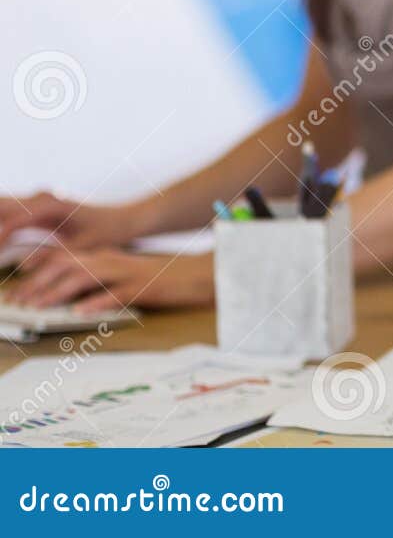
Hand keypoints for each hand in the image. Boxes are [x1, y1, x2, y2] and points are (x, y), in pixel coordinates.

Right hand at [0, 191, 145, 250]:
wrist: (121, 220)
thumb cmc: (106, 233)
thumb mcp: (83, 248)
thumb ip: (54, 256)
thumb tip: (23, 266)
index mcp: (53, 206)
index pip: (15, 220)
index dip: (1, 237)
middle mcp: (43, 198)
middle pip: (3, 206)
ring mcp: (39, 201)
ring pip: (4, 206)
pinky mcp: (37, 209)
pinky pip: (10, 214)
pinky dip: (1, 227)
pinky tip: (1, 247)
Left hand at [4, 247, 213, 313]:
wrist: (197, 275)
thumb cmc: (158, 279)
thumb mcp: (122, 275)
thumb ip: (96, 281)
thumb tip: (66, 297)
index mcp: (103, 256)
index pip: (62, 257)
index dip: (35, 272)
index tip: (15, 290)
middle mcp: (110, 260)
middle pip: (66, 265)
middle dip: (37, 282)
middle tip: (18, 301)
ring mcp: (126, 272)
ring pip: (84, 277)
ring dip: (57, 292)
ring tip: (39, 307)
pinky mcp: (142, 287)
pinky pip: (115, 294)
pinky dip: (95, 302)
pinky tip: (80, 313)